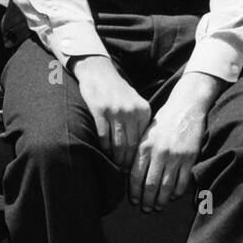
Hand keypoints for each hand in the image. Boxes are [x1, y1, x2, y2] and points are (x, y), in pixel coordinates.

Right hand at [72, 55, 149, 170]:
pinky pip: (103, 135)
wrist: (99, 72)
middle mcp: (131, 111)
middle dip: (127, 160)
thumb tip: (141, 146)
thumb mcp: (135, 102)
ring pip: (117, 142)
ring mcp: (116, 111)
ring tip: (115, 165)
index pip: (142, 140)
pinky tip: (104, 151)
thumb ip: (139, 121)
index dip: (138, 155)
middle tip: (124, 171)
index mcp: (143, 111)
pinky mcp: (100, 111)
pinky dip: (104, 146)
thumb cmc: (117, 90)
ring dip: (116, 156)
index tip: (134, 166)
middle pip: (131, 143)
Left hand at [127, 73, 218, 211]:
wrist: (185, 107)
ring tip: (158, 207)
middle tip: (146, 209)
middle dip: (147, 199)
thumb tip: (129, 174)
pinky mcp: (189, 157)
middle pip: (150, 184)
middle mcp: (158, 153)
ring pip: (166, 185)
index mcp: (144, 147)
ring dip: (162, 199)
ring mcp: (174, 156)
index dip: (134, 191)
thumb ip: (139, 153)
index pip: (135, 175)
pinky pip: (182, 180)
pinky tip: (173, 196)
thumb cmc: (162, 122)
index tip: (134, 200)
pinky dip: (177, 191)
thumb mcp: (146, 134)